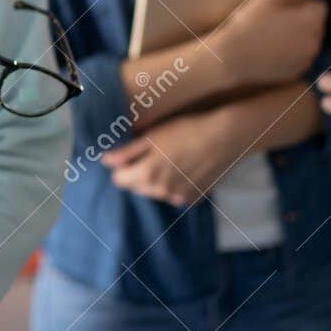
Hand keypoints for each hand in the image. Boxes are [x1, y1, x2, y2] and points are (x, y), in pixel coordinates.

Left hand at [100, 109, 232, 205]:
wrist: (224, 137)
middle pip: (138, 187)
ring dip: (158, 180)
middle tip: (154, 153)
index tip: (131, 154)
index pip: (120, 180)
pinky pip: (175, 194)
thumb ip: (127, 153)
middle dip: (139, 173)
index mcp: (147, 175)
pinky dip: (176, 185)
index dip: (123, 166)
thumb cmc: (186, 131)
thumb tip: (106, 163)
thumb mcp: (152, 137)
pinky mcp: (195, 199)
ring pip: (156, 192)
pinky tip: (186, 168)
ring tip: (173, 159)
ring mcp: (179, 198)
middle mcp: (161, 192)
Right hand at [204, 0, 326, 88]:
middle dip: (301, 20)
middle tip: (273, 21)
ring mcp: (307, 59)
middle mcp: (316, 40)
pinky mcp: (297, 72)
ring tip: (271, 36)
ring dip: (297, 36)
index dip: (299, 4)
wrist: (231, 57)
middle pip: (315, 24)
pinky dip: (291, 53)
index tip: (279, 8)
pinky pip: (300, 57)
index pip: (318, 5)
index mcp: (312, 19)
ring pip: (308, 41)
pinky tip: (271, 50)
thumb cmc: (250, 21)